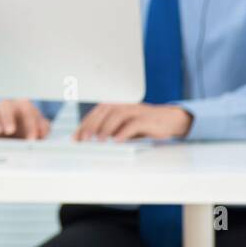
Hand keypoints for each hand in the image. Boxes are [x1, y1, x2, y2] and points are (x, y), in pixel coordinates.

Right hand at [0, 99, 50, 138]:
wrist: (18, 131)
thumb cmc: (29, 126)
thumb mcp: (40, 127)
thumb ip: (44, 128)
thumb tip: (42, 131)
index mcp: (23, 105)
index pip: (26, 108)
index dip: (30, 123)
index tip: (32, 137)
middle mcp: (8, 106)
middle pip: (5, 104)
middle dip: (7, 117)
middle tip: (11, 130)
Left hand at [74, 103, 192, 141]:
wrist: (170, 120)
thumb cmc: (144, 124)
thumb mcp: (123, 126)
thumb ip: (108, 130)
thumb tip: (88, 138)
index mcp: (116, 106)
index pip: (96, 113)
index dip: (85, 124)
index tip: (76, 137)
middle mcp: (124, 106)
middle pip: (104, 112)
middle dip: (91, 125)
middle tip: (83, 139)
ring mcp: (136, 111)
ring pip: (117, 115)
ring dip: (105, 128)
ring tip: (98, 140)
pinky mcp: (147, 119)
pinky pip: (134, 124)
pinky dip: (124, 132)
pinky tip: (117, 140)